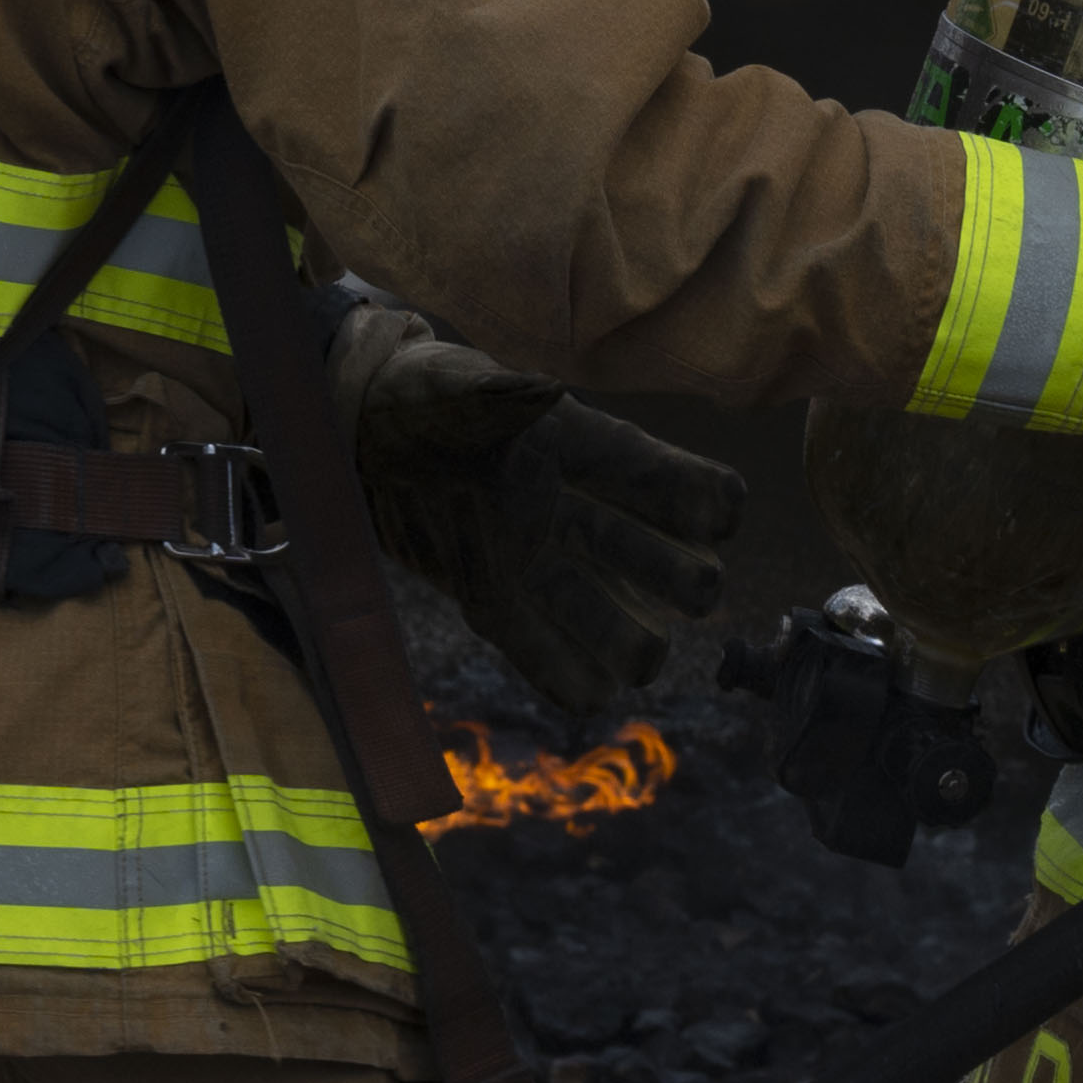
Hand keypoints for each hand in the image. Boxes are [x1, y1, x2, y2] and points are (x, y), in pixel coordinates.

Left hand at [333, 305, 744, 717]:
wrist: (362, 435)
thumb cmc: (420, 397)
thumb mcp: (451, 386)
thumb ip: (495, 395)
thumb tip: (543, 390)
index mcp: (577, 448)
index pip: (657, 476)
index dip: (702, 497)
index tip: (720, 516)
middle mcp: (568, 509)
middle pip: (647, 553)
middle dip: (682, 576)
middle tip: (698, 591)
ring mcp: (533, 559)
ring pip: (599, 611)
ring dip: (629, 639)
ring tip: (646, 662)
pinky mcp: (489, 598)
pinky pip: (535, 647)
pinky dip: (562, 674)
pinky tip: (589, 695)